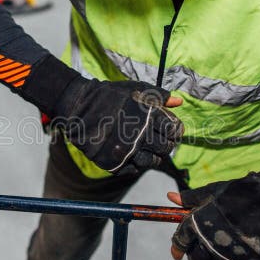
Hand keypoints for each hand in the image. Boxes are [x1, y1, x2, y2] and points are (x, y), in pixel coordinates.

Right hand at [51, 79, 183, 174]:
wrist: (80, 107)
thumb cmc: (111, 96)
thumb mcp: (137, 90)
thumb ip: (160, 96)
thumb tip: (179, 102)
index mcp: (147, 115)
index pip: (173, 130)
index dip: (176, 131)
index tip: (172, 130)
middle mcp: (138, 134)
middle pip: (165, 148)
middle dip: (167, 144)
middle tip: (162, 141)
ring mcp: (125, 150)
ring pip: (151, 162)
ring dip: (154, 157)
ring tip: (149, 149)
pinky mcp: (114, 162)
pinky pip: (134, 169)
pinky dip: (136, 164)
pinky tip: (134, 154)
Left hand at [169, 169, 259, 259]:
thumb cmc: (242, 192)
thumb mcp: (213, 191)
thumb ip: (191, 199)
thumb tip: (170, 198)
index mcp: (199, 224)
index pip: (180, 241)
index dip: (176, 248)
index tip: (176, 253)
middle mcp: (212, 242)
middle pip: (196, 259)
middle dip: (195, 256)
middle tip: (202, 251)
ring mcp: (231, 256)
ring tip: (219, 255)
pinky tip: (237, 257)